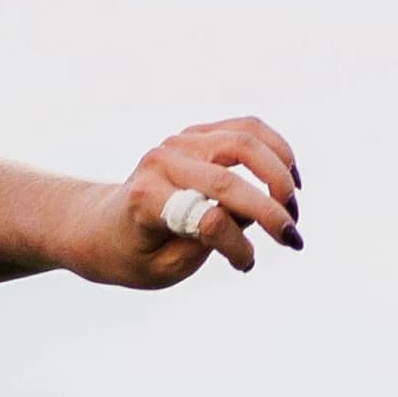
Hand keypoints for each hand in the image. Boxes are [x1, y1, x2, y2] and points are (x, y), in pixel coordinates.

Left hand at [71, 118, 301, 286]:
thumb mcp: (165, 268)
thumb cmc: (135, 254)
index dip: (235, 245)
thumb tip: (250, 218)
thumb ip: (205, 243)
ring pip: (245, 140)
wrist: (104, 226)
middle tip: (291, 236)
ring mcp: (180, 141)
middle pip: (229, 177)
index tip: (248, 265)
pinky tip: (290, 176)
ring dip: (279, 173)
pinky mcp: (196, 134)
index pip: (205, 217)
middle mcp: (163, 160)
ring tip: (293, 205)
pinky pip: (246, 129)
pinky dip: (274, 148)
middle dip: (270, 208)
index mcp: (147, 198)